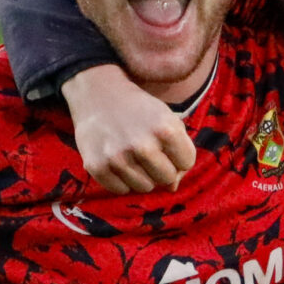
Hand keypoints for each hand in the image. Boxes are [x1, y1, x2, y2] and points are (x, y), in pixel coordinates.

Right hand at [61, 65, 195, 194]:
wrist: (98, 93)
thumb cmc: (140, 110)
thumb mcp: (167, 120)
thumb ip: (179, 152)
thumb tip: (173, 188)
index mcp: (165, 129)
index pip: (187, 162)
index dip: (179, 155)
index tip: (166, 144)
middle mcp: (142, 145)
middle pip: (167, 178)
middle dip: (161, 167)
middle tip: (148, 151)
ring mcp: (118, 157)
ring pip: (145, 187)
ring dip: (141, 175)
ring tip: (131, 154)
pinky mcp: (97, 167)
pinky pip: (121, 190)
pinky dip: (121, 179)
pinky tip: (116, 160)